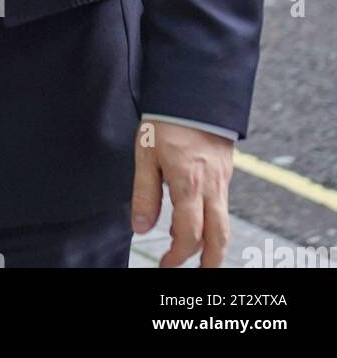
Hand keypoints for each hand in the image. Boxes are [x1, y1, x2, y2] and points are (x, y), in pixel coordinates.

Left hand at [132, 119, 233, 267]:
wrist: (194, 92)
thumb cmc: (166, 120)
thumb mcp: (145, 154)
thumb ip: (144, 193)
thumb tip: (141, 227)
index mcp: (189, 184)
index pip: (189, 234)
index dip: (178, 256)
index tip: (165, 265)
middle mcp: (211, 186)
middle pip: (219, 237)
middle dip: (210, 262)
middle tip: (197, 275)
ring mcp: (222, 180)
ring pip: (225, 223)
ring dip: (214, 245)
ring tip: (199, 257)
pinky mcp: (226, 171)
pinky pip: (223, 206)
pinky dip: (215, 222)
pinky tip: (200, 222)